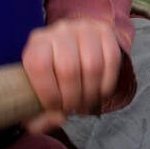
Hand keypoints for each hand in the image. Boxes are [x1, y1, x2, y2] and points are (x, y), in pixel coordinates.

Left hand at [21, 17, 122, 133]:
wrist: (74, 48)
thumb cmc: (53, 77)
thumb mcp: (38, 95)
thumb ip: (38, 118)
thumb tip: (57, 120)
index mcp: (37, 43)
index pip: (39, 66)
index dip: (48, 94)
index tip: (54, 109)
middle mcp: (60, 30)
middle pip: (68, 68)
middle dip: (72, 98)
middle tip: (73, 109)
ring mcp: (84, 28)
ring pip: (92, 66)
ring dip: (91, 93)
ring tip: (86, 104)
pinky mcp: (105, 32)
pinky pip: (111, 60)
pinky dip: (107, 84)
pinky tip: (100, 93)